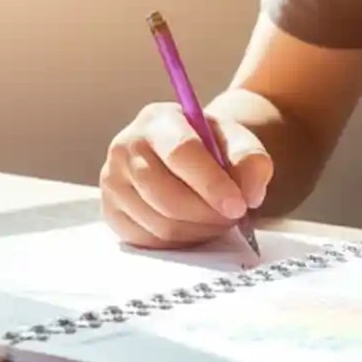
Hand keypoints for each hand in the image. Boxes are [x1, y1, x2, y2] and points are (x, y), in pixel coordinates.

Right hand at [100, 102, 272, 248]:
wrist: (178, 153)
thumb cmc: (207, 146)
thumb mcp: (234, 139)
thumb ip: (250, 159)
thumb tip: (249, 194)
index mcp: (157, 120)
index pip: (181, 152)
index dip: (211, 184)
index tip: (239, 206)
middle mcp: (124, 147)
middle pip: (167, 196)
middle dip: (208, 214)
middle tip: (233, 216)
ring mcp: (112, 181)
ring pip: (160, 224)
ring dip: (198, 230)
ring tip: (216, 219)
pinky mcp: (110, 211)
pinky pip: (148, 241)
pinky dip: (179, 241)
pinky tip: (193, 226)